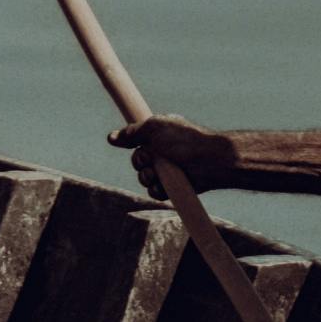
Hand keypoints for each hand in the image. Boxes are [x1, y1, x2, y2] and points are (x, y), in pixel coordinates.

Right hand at [111, 113, 238, 199]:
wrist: (209, 161)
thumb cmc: (185, 140)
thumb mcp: (154, 129)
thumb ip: (132, 133)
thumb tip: (110, 138)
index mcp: (159, 135)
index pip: (136, 141)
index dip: (132, 144)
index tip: (132, 144)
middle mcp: (163, 152)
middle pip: (137, 161)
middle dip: (139, 162)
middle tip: (148, 159)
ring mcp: (168, 170)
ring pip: (144, 178)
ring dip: (145, 177)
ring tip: (155, 174)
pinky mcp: (173, 187)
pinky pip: (155, 192)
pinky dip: (156, 190)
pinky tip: (162, 185)